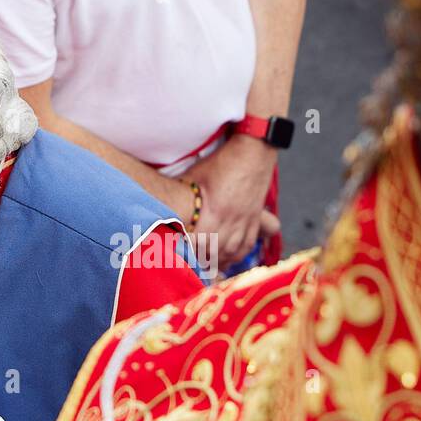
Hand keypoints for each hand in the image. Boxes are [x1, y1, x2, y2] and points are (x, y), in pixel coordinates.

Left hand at [181, 135, 278, 268]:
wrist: (253, 151)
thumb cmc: (219, 162)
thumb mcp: (194, 177)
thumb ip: (184, 197)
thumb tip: (165, 209)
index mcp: (213, 211)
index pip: (198, 242)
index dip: (187, 252)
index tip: (176, 259)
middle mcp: (231, 220)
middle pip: (214, 251)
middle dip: (200, 262)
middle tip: (188, 268)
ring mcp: (245, 221)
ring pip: (231, 252)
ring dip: (218, 262)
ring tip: (206, 269)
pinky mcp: (254, 218)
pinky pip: (247, 244)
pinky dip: (236, 255)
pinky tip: (228, 260)